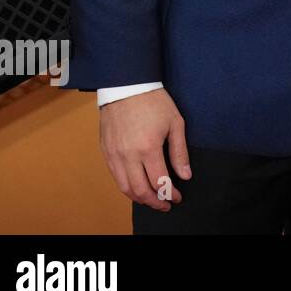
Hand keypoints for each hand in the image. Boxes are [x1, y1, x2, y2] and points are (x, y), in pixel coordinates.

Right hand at [99, 88, 189, 211]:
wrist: (126, 86)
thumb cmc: (153, 102)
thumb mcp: (175, 123)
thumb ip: (179, 152)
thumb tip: (185, 175)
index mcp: (148, 148)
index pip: (159, 182)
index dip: (169, 194)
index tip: (177, 197)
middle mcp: (128, 155)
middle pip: (140, 190)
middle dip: (154, 202)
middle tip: (165, 205)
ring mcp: (114, 154)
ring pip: (124, 187)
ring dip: (139, 198)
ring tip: (152, 200)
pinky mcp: (105, 152)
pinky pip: (115, 176)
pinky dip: (126, 187)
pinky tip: (136, 187)